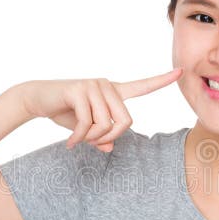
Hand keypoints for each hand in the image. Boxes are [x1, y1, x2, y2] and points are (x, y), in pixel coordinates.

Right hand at [20, 67, 182, 151]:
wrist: (37, 98)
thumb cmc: (64, 112)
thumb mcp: (85, 128)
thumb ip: (100, 136)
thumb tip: (109, 147)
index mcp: (113, 91)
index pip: (142, 86)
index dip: (161, 81)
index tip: (181, 72)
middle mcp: (106, 85)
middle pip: (125, 121)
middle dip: (109, 138)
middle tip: (91, 142)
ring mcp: (93, 85)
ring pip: (105, 125)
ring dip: (91, 139)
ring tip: (78, 140)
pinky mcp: (78, 90)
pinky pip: (86, 123)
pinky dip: (79, 138)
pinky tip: (70, 143)